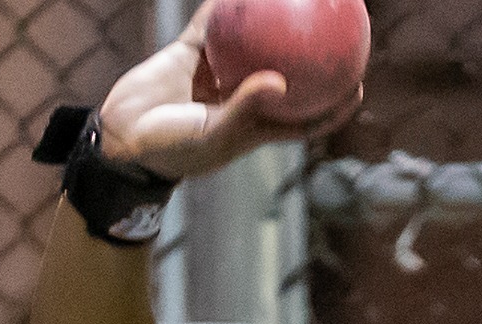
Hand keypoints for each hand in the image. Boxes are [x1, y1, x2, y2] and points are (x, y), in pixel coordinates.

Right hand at [97, 0, 361, 180]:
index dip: (334, 105)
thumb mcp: (213, 136)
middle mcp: (242, 98)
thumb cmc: (173, 150)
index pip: (306, 118)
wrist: (122, 140)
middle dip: (310, 58)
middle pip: (287, 75)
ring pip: (251, 45)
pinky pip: (212, 26)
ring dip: (268, 24)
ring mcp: (216, 75)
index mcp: (256, 127)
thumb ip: (245, 108)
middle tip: (337, 34)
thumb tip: (281, 80)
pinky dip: (224, 7)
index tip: (358, 86)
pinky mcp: (189, 55)